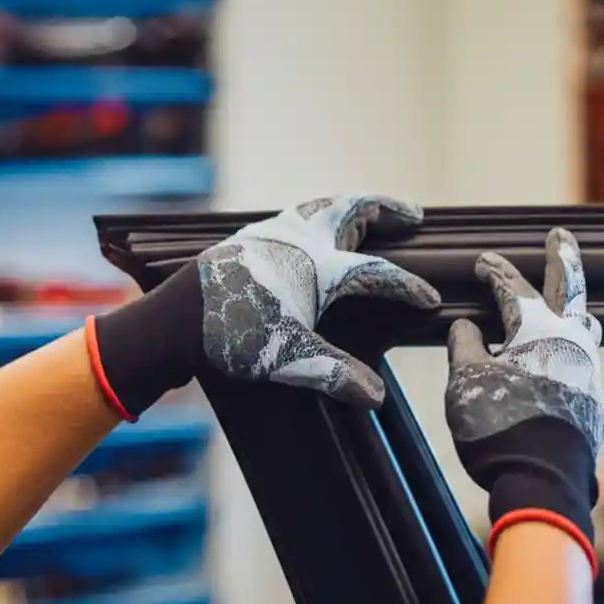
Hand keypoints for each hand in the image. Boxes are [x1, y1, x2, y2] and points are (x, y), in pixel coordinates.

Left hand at [88, 195, 440, 418]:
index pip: (378, 272)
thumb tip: (377, 398)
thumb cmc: (233, 337)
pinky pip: (297, 215)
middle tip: (412, 216)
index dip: (408, 287)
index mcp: (321, 266)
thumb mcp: (289, 360)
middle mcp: (301, 239)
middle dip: (387, 210)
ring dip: (351, 207)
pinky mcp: (250, 237)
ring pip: (323, 206)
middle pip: (354, 209)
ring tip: (367, 215)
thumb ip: (336, 375)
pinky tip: (314, 231)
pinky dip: (319, 215)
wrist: (173, 318)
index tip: (430, 301)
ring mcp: (273, 232)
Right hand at [445, 227, 603, 574]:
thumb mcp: (465, 383)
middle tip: (560, 235)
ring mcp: (588, 370)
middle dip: (562, 258)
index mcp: (536, 328)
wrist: (544, 482)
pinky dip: (570, 349)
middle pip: (569, 287)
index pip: (513, 287)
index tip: (480, 262)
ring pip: (585, 325)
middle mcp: (570, 341)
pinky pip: (584, 361)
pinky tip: (563, 360)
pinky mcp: (593, 400)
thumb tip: (466, 326)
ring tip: (571, 300)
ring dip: (575, 307)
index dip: (494, 271)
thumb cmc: (499, 428)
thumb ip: (465, 347)